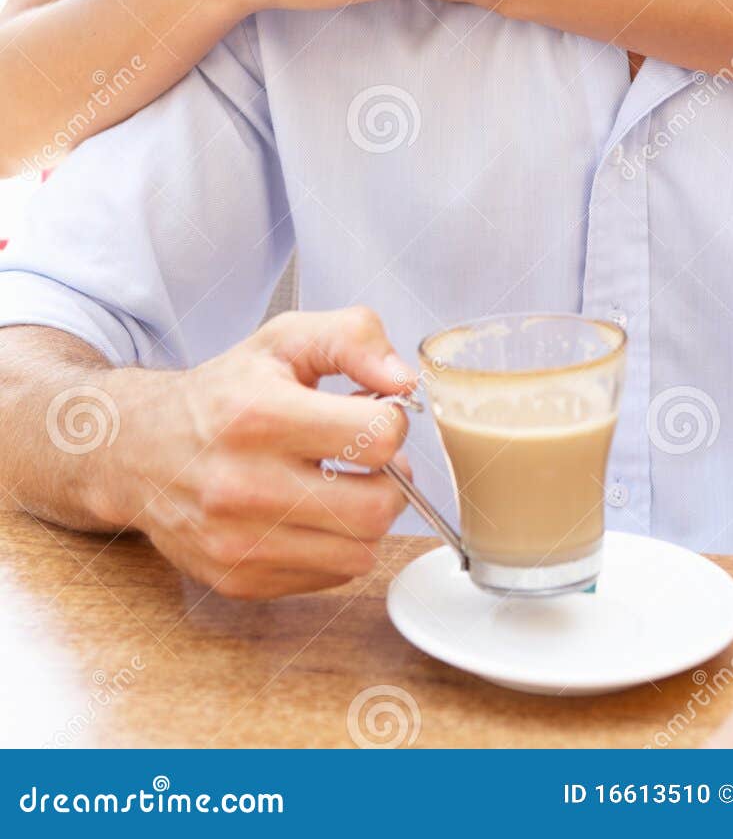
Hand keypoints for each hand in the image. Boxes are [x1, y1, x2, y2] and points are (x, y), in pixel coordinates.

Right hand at [103, 306, 418, 597]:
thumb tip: (405, 381)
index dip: (391, 421)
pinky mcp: (238, 580)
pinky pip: (329, 577)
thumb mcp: (285, 339)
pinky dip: (335, 547)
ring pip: (360, 552)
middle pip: (377, 507)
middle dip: (390, 479)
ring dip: (366, 517)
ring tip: (341, 485)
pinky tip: (311, 514)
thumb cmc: (225, 392)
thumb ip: (355, 338)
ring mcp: (238, 542)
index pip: (378, 437)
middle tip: (369, 460)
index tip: (371, 414)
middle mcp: (243, 485)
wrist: (141, 449)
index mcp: (260, 415)